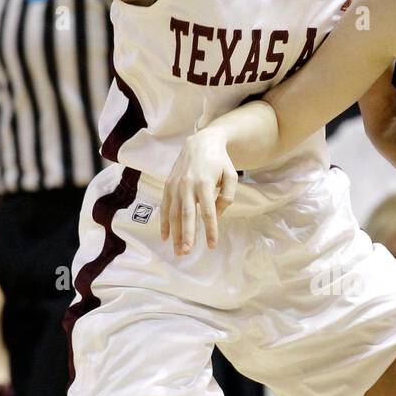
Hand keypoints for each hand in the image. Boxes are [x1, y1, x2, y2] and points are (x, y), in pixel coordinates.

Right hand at [160, 130, 238, 253]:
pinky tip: (165, 237)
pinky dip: (164, 223)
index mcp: (204, 183)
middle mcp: (187, 185)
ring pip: (173, 214)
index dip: (210, 230)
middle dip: (186, 235)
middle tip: (186, 253)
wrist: (200, 142)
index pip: (208, 212)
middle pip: (187, 215)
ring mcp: (175, 185)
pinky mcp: (168, 185)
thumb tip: (216, 215)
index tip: (212, 245)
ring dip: (175, 234)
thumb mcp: (231, 176)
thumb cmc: (219, 161)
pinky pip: (165, 207)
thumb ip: (227, 197)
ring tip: (178, 251)